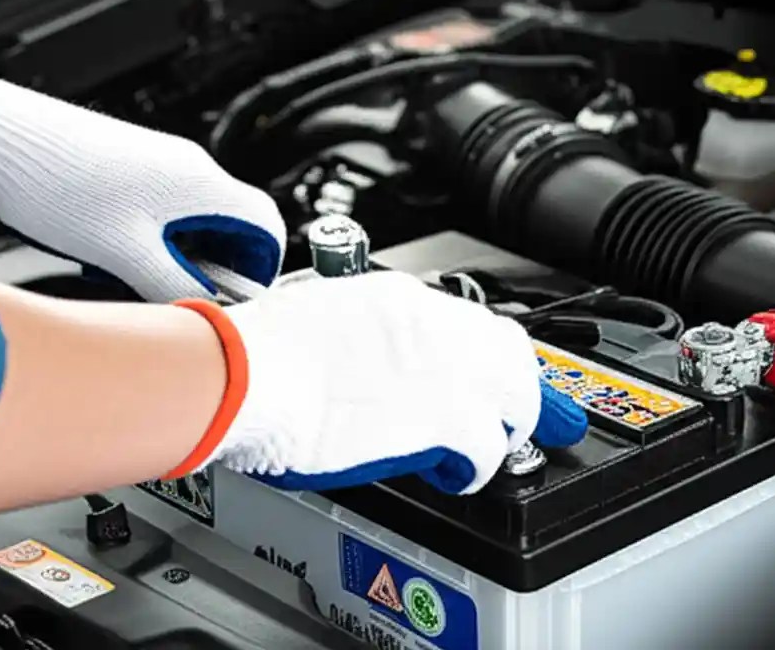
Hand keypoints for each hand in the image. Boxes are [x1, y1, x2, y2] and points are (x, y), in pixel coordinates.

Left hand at [0, 53, 284, 301]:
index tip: (238, 298)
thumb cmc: (56, 185)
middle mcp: (188, 168)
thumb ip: (173, 288)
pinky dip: (153, 239)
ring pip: (193, 220)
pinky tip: (111, 254)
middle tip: (186, 297)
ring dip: (179, 255)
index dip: (261, 269)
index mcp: (200, 185)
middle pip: (232, 225)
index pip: (266, 227)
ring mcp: (158, 164)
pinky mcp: (129, 165)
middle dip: (217, 267)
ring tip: (137, 277)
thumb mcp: (121, 254)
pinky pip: (162, 209)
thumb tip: (206, 313)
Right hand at [203, 272, 587, 493]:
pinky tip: (451, 476)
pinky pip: (487, 450)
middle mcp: (433, 325)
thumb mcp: (315, 316)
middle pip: (510, 353)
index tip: (499, 368)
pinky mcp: (447, 418)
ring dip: (502, 427)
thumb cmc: (257, 352)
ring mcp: (447, 369)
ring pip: (515, 398)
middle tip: (528, 417)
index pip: (468, 320)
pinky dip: (474, 468)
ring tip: (484, 451)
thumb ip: (358, 334)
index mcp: (397, 298)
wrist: (247, 375)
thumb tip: (367, 357)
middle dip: (521, 388)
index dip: (489, 352)